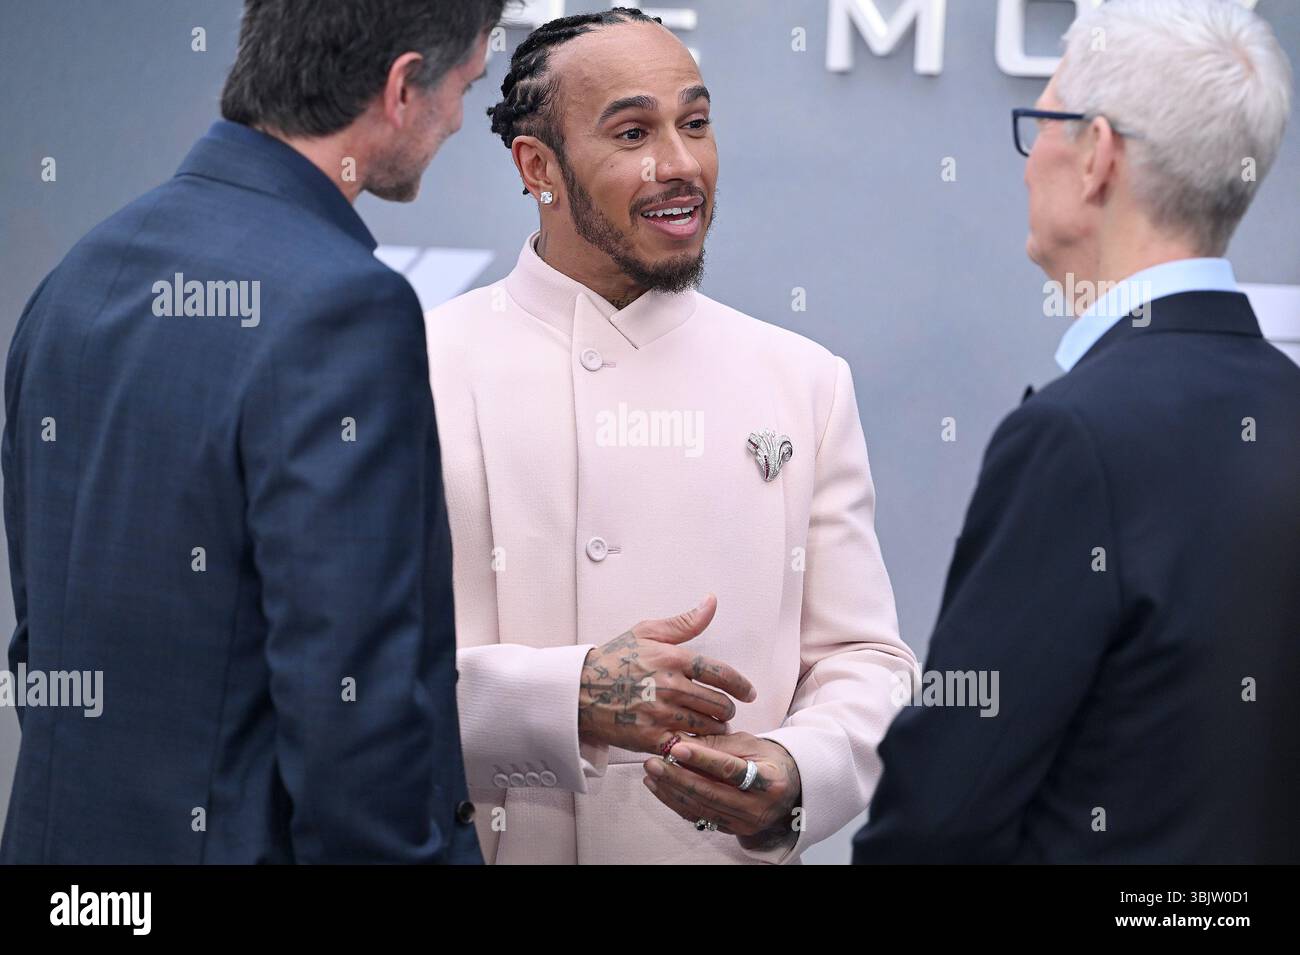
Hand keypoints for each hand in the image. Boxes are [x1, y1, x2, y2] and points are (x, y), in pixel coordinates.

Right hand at [578, 594, 756, 754]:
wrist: (579, 691)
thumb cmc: (614, 660)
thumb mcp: (646, 632)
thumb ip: (684, 622)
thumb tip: (711, 602)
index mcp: (672, 659)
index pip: (720, 673)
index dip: (741, 685)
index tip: (748, 693)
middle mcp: (670, 686)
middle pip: (718, 704)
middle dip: (727, 709)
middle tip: (724, 712)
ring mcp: (661, 714)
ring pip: (706, 726)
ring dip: (715, 728)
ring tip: (712, 726)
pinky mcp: (651, 738)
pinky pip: (687, 745)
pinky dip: (696, 745)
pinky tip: (695, 741)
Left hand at [642, 732, 802, 851]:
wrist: (788, 788)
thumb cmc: (767, 760)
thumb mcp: (750, 744)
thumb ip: (718, 743)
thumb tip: (681, 739)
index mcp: (769, 780)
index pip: (731, 770)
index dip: (702, 759)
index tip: (677, 747)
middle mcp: (759, 807)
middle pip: (712, 794)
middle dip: (678, 778)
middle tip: (653, 763)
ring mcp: (745, 823)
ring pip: (701, 809)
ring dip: (671, 791)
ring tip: (651, 773)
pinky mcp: (732, 830)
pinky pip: (699, 817)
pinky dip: (676, 802)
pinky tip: (660, 788)